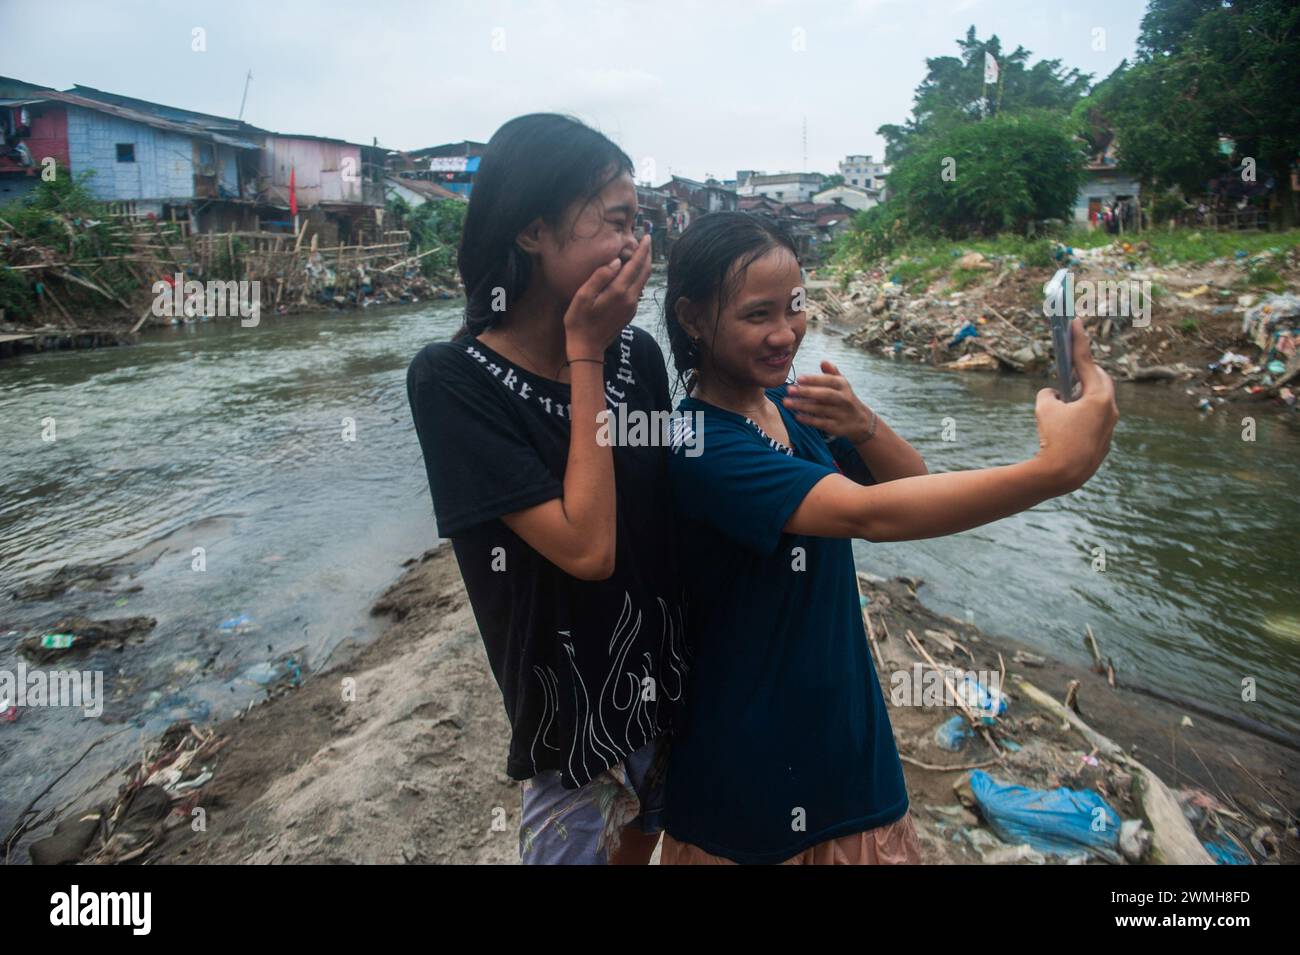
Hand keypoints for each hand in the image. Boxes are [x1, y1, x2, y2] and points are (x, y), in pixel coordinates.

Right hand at [562, 235, 651, 357]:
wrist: (587, 348)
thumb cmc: (579, 321)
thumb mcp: (583, 297)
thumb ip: (600, 277)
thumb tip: (616, 261)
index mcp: (619, 291)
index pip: (636, 265)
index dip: (642, 250)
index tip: (647, 237)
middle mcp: (630, 298)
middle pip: (644, 272)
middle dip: (647, 255)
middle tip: (646, 241)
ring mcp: (632, 307)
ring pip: (643, 281)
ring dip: (644, 266)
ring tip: (640, 254)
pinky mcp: (630, 313)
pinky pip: (638, 290)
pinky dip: (639, 277)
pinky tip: (632, 273)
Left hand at [783, 359, 874, 442]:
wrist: (860, 421)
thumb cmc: (844, 398)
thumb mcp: (841, 384)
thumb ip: (831, 373)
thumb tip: (823, 361)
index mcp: (843, 385)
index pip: (829, 380)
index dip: (814, 379)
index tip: (798, 378)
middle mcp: (844, 399)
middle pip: (825, 394)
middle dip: (807, 392)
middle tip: (789, 390)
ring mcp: (841, 414)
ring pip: (821, 409)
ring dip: (803, 406)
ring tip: (786, 402)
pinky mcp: (836, 427)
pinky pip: (821, 423)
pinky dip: (809, 420)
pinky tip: (797, 415)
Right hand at [1033, 317, 1118, 491]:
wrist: (1063, 474)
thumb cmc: (1054, 437)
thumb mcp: (1044, 408)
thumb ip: (1050, 393)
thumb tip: (1056, 394)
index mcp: (1098, 396)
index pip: (1086, 362)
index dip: (1078, 341)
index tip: (1075, 322)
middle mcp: (1110, 409)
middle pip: (1099, 380)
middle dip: (1084, 371)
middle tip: (1070, 365)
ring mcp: (1109, 426)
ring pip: (1100, 400)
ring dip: (1084, 393)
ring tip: (1067, 394)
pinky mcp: (1104, 440)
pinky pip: (1096, 418)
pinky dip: (1084, 412)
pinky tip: (1069, 420)